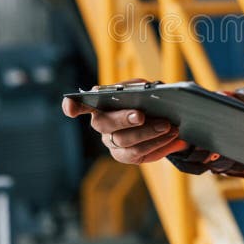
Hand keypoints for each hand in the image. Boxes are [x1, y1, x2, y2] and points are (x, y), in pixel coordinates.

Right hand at [62, 79, 188, 163]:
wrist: (164, 118)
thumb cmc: (147, 99)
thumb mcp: (145, 88)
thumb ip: (140, 87)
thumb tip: (144, 90)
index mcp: (100, 103)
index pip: (80, 104)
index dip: (73, 106)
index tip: (70, 107)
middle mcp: (101, 124)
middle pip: (105, 125)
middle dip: (123, 119)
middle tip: (141, 115)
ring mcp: (112, 143)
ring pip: (125, 142)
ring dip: (149, 134)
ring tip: (169, 126)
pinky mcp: (126, 156)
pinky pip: (140, 154)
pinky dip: (158, 144)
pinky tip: (172, 137)